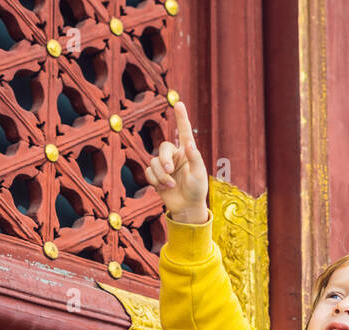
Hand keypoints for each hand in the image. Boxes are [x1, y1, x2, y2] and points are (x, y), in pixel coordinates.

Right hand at [145, 101, 208, 222]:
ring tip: (170, 185)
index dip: (181, 117)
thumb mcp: (199, 174)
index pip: (184, 131)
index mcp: (187, 152)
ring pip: (154, 162)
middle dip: (165, 160)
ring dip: (161, 175)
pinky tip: (163, 188)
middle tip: (170, 172)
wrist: (187, 207)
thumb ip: (195, 157)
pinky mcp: (156, 176)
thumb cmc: (196, 190)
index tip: (179, 103)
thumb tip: (189, 142)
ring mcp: (164, 165)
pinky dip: (155, 180)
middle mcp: (175, 156)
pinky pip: (148, 172)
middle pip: (163, 148)